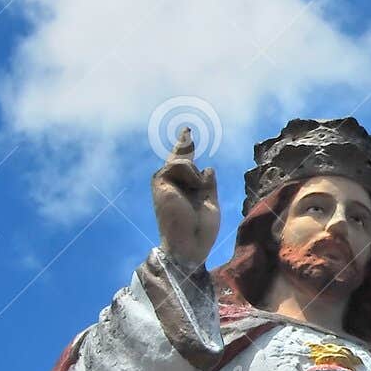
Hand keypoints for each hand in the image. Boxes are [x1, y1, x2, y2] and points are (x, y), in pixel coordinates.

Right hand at [152, 127, 219, 267]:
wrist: (191, 243)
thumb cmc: (202, 230)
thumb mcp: (211, 203)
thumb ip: (208, 185)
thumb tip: (208, 168)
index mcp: (184, 189)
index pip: (185, 163)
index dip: (186, 146)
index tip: (187, 131)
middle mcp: (172, 184)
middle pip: (180, 156)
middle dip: (184, 143)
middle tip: (188, 127)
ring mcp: (164, 182)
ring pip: (184, 161)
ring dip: (196, 175)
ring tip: (197, 191)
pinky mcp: (160, 182)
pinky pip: (180, 165)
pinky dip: (191, 175)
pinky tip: (192, 188)